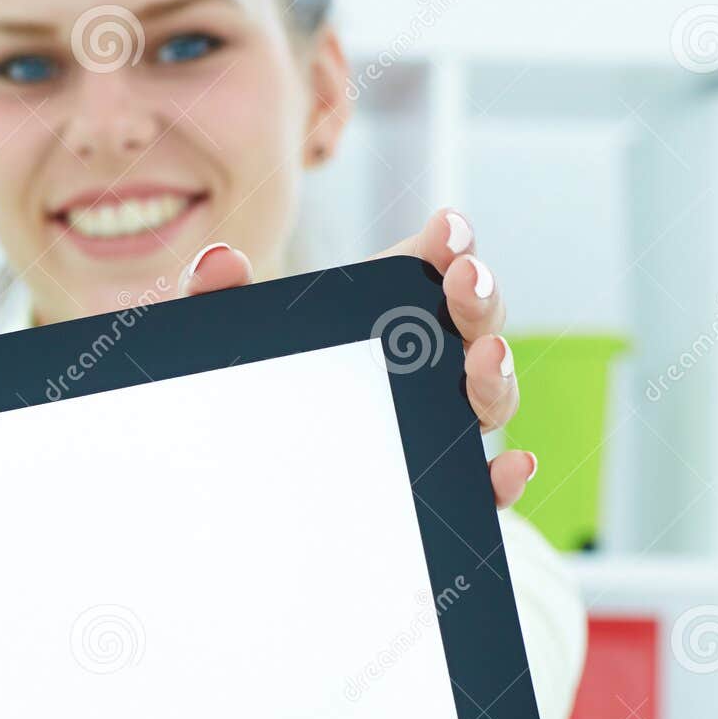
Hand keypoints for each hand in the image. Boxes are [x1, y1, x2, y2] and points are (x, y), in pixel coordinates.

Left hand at [178, 208, 534, 507]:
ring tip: (484, 357)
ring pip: (489, 396)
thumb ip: (205, 295)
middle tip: (463, 283)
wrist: (211, 476)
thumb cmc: (228, 389)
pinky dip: (504, 477)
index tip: (447, 231)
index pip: (433, 264)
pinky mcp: (430, 487)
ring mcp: (432, 423)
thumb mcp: (209, 342)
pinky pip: (480, 486)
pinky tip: (512, 465)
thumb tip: (222, 259)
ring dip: (499, 374)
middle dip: (480, 298)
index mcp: (380, 308)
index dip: (450, 244)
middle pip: (476, 324)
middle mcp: (421, 361)